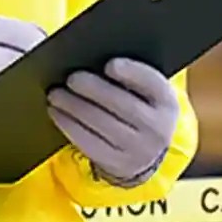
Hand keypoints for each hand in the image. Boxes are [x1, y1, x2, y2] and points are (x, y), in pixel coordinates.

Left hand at [47, 58, 178, 186]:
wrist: (145, 151)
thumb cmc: (137, 106)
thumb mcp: (144, 92)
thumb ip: (128, 75)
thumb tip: (91, 57)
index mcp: (166, 101)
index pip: (153, 84)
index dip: (132, 73)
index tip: (109, 65)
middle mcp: (157, 128)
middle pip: (123, 105)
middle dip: (94, 89)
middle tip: (71, 78)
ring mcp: (138, 150)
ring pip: (102, 124)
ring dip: (75, 107)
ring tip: (56, 93)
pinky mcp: (117, 164)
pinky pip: (89, 143)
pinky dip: (69, 125)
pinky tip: (56, 112)